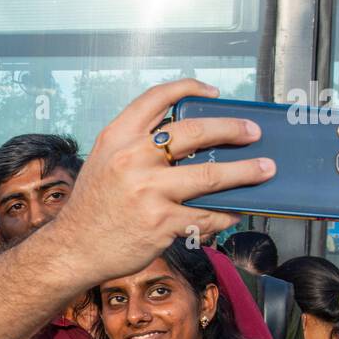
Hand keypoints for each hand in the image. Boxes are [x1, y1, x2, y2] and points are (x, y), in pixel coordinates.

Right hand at [55, 79, 271, 283]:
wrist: (74, 249)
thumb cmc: (93, 207)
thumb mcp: (105, 162)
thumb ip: (137, 145)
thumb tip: (191, 139)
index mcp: (117, 138)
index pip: (157, 98)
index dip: (190, 89)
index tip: (213, 93)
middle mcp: (132, 159)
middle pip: (195, 131)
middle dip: (232, 129)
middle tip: (252, 132)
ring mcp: (148, 191)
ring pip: (211, 176)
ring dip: (245, 172)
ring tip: (265, 170)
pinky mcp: (161, 222)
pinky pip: (206, 215)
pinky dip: (224, 214)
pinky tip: (233, 212)